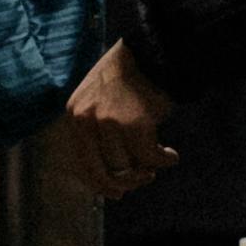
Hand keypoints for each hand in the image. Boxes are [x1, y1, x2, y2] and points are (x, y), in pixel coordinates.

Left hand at [63, 38, 176, 200]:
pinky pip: (148, 157)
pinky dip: (162, 160)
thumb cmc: (130, 76)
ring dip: (145, 171)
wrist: (153, 51)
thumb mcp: (98, 99)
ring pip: (125, 168)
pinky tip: (171, 155)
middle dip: (124, 182)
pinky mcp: (133, 125)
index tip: (116, 193)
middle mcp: (85, 119)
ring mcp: (108, 122)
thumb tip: (110, 173)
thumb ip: (97, 131)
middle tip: (143, 179)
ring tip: (160, 161)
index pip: (82, 162)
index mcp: (75, 115)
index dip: (100, 183)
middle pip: (101, 171)